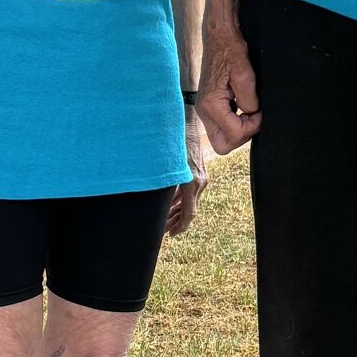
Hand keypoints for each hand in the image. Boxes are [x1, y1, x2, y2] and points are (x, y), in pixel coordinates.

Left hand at [165, 107, 208, 236]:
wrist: (185, 121)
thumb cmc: (173, 142)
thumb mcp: (166, 167)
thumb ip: (164, 187)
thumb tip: (156, 205)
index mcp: (193, 183)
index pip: (190, 213)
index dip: (180, 226)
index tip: (170, 235)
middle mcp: (200, 182)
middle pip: (190, 210)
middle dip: (176, 222)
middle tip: (163, 231)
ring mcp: (200, 176)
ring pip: (190, 201)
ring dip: (177, 212)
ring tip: (165, 221)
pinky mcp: (197, 171)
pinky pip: (190, 191)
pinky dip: (180, 200)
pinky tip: (169, 205)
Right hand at [196, 23, 261, 153]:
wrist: (219, 36)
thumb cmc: (230, 50)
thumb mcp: (245, 75)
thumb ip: (249, 100)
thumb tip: (252, 114)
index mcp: (211, 104)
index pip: (234, 135)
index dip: (252, 127)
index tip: (259, 112)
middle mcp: (204, 111)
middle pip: (223, 145)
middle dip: (241, 136)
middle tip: (252, 117)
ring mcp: (205, 109)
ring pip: (222, 137)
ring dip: (238, 128)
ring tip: (248, 108)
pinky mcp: (209, 106)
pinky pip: (222, 125)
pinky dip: (234, 122)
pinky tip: (241, 104)